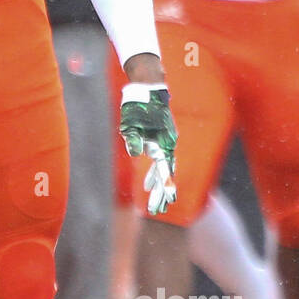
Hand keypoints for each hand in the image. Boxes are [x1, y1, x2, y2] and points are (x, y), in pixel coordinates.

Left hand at [120, 83, 177, 215]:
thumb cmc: (139, 105)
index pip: (166, 169)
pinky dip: (154, 173)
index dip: (166, 186)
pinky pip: (159, 161)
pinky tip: (146, 184)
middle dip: (161, 193)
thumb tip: (136, 153)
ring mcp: (165, 142)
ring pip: (163, 169)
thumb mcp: (131, 122)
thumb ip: (134, 138)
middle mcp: (167, 145)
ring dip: (158, 186)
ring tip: (155, 204)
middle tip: (158, 211)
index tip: (168, 201)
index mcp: (162, 142)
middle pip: (166, 174)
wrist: (149, 88)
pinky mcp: (161, 140)